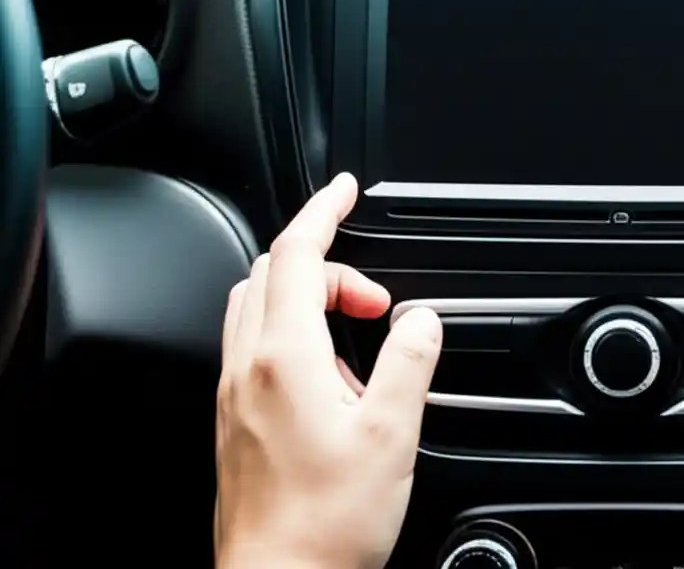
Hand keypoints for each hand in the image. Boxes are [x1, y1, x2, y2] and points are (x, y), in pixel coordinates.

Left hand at [215, 174, 442, 568]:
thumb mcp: (393, 435)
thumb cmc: (328, 523)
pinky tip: (334, 383)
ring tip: (356, 338)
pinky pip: (256, 350)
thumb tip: (420, 320)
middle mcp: (247, 369)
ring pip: (256, 309)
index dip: (322, 211)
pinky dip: (293, 337)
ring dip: (304, 299)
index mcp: (284, 359)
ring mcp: (233, 395)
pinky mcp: (233, 421)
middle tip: (375, 298)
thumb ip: (410, 362)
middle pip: (270, 274)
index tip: (345, 190)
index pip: (294, 255)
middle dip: (325, 264)